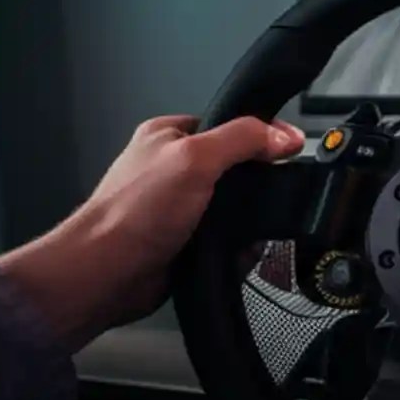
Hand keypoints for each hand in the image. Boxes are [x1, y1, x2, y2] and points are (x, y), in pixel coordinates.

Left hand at [0, 115, 303, 350]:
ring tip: (256, 232)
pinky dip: (240, 246)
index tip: (293, 150)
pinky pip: (229, 236)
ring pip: (237, 205)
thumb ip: (242, 139)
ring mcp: (181, 206)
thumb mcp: (195, 158)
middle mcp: (175, 167)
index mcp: (170, 135)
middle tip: (272, 198)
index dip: (261, 134)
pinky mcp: (188, 240)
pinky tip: (243, 253)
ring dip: (251, 221)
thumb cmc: (142, 208)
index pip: (228, 124)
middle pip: (237, 167)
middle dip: (259, 185)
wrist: (107, 275)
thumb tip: (288, 137)